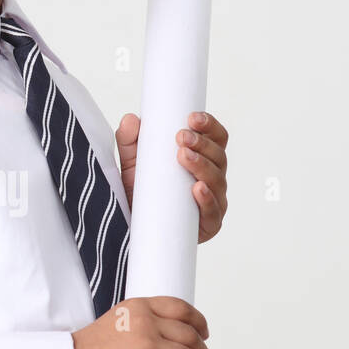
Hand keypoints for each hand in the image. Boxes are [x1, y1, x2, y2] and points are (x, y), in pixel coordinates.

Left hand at [115, 110, 228, 243]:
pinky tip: (197, 189)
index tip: (191, 118)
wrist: (134, 230)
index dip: (209, 125)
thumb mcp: (131, 165)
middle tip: (180, 137)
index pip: (215, 138)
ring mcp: (213, 202)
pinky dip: (207, 199)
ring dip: (202, 165)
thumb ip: (129, 141)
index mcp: (202, 159)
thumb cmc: (142, 195)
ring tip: (182, 157)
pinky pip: (213, 212)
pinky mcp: (207, 225)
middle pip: (219, 155)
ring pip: (217, 180)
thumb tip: (130, 120)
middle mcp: (212, 178)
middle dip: (202, 143)